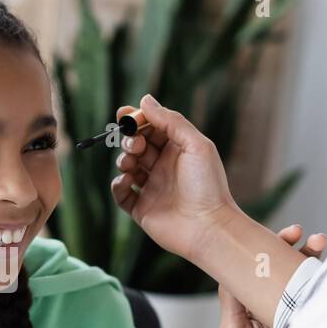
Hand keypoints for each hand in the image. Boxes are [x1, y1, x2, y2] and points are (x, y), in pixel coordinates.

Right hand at [110, 94, 237, 261]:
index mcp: (177, 150)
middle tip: (135, 146)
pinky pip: (121, 194)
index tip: (124, 114)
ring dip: (123, 160)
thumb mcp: (195, 144)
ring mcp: (151, 189)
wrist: (208, 227)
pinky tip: (126, 181)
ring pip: (127, 167)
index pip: (151, 129)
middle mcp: (163, 168)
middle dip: (130, 141)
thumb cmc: (207, 185)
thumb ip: (170, 121)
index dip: (137, 120)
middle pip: (136, 146)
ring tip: (131, 164)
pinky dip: (118, 185)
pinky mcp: (142, 209)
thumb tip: (145, 101)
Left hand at [218, 224, 326, 327]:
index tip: (290, 234)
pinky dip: (323, 286)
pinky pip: (313, 301)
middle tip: (312, 237)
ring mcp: (290, 313)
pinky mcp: (305, 325)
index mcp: (251, 300)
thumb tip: (230, 269)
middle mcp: (271, 303)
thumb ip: (233, 302)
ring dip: (313, 263)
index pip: (263, 265)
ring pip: (301, 281)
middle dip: (300, 250)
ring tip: (323, 246)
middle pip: (286, 269)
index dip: (275, 246)